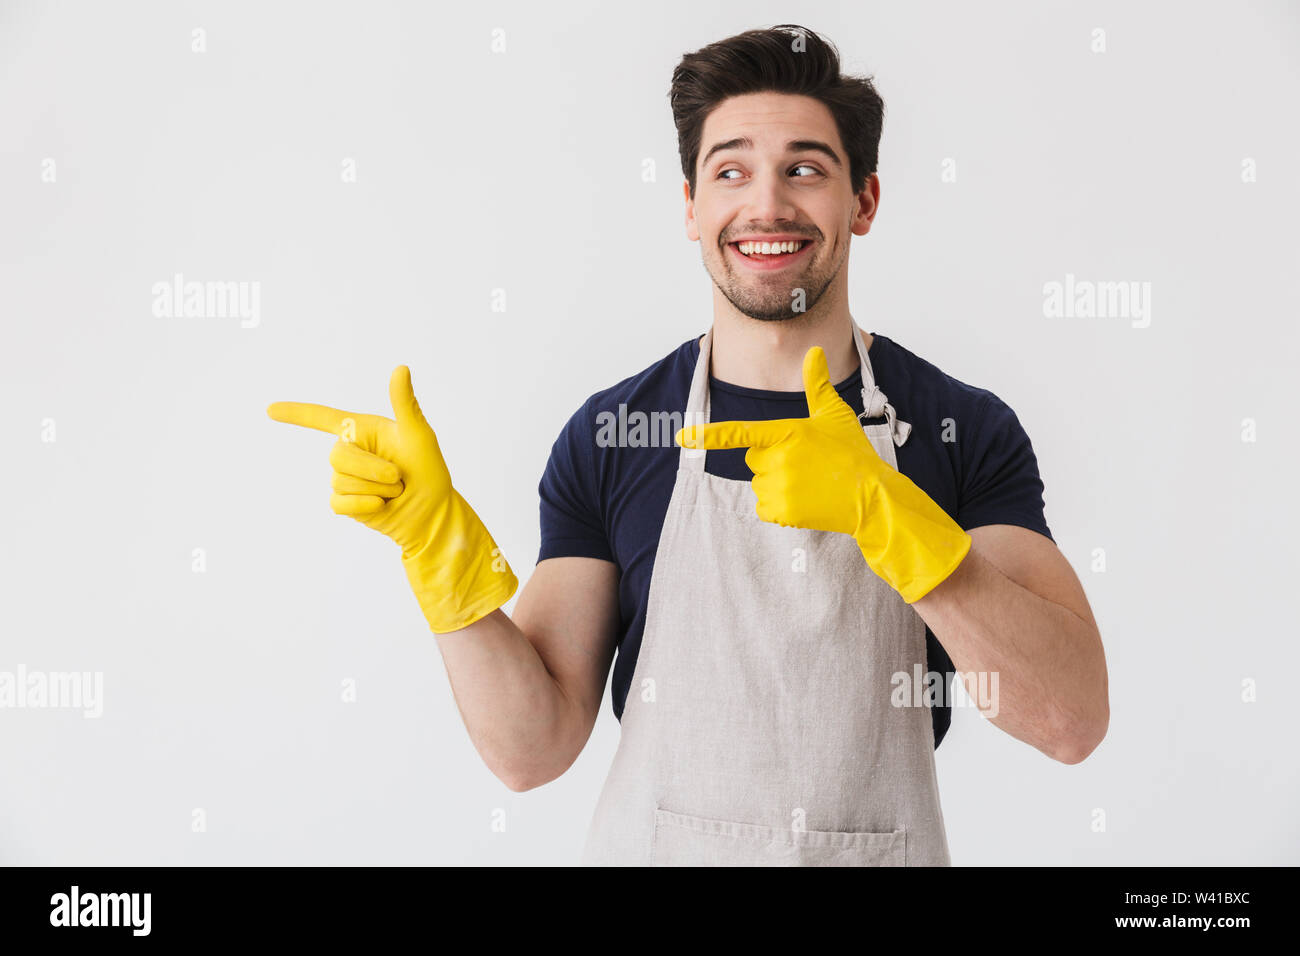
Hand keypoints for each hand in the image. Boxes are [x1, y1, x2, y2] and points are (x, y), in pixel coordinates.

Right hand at [268, 366, 450, 558]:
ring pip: (340, 481)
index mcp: (363, 429)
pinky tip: (382, 506)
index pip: (323, 418)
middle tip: (399, 476)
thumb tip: (400, 368)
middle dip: (371, 469)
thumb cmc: (429, 472)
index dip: (297, 413)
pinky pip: (339, 503)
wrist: (432, 514)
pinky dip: (364, 506)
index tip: (270, 410)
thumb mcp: (419, 436)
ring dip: (376, 489)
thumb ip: (405, 404)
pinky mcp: (345, 503)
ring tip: (396, 490)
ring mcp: (346, 477)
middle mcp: (351, 450)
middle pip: (337, 456)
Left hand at [676, 346, 970, 602]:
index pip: (740, 433)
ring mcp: (778, 487)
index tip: (682, 437)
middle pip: (754, 458)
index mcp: (786, 433)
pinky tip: (804, 500)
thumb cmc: (852, 453)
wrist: (870, 496)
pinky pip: (764, 507)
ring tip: (809, 482)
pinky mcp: (781, 511)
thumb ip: (817, 384)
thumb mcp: (835, 414)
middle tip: (805, 462)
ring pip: (759, 483)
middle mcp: (777, 460)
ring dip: (777, 483)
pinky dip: (779, 506)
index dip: (709, 435)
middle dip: (772, 459)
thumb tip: (814, 351)